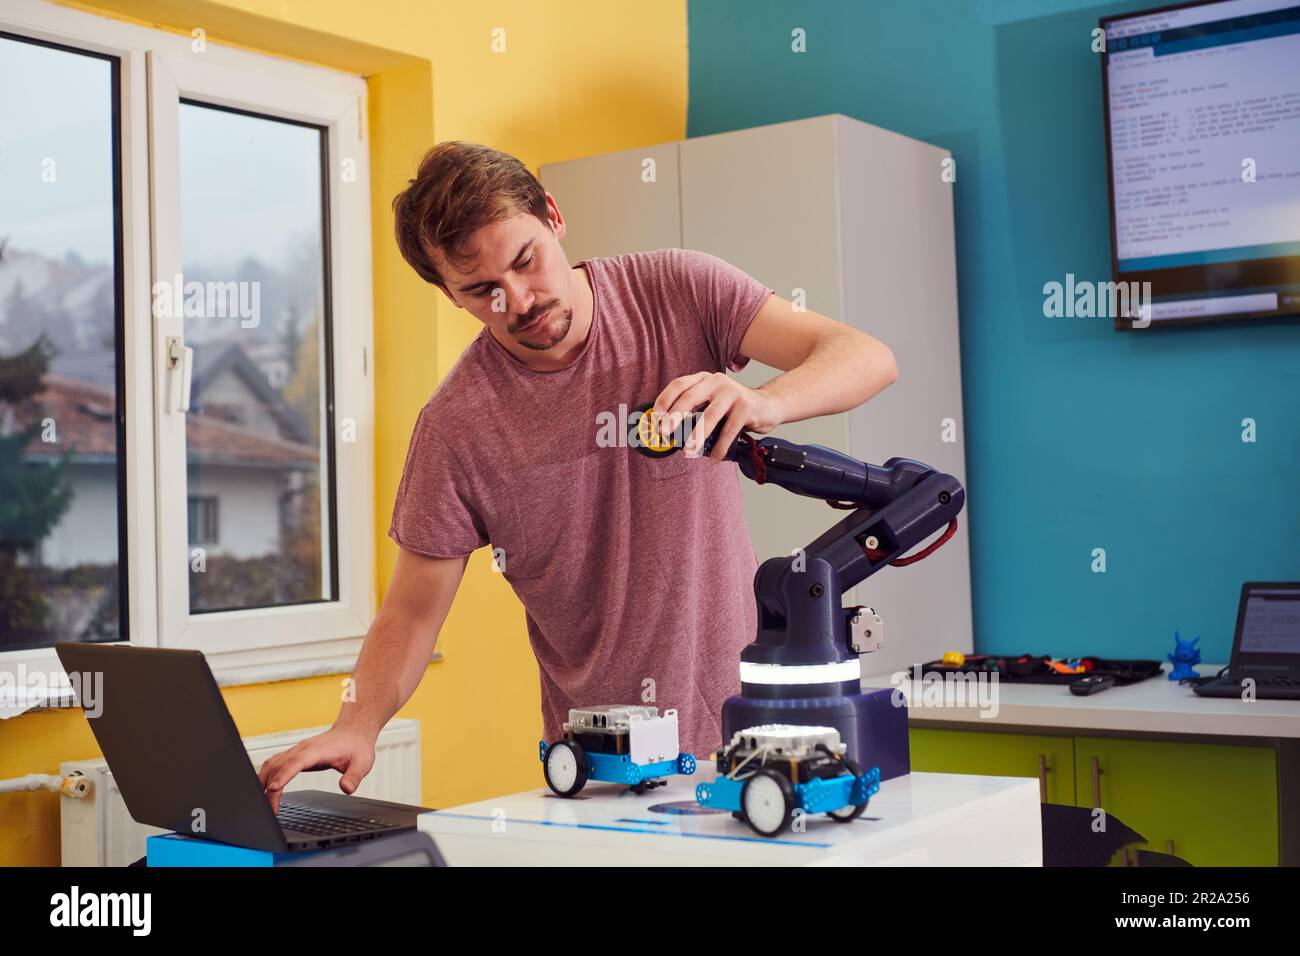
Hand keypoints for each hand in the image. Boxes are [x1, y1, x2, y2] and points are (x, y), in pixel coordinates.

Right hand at [256, 724, 376, 813]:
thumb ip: (354, 776)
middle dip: (270, 788)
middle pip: (279, 766)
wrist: (353, 731)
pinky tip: (265, 791)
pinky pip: (274, 764)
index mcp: (317, 750)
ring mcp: (296, 751)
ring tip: (264, 805)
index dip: (284, 775)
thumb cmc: (356, 745)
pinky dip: (266, 777)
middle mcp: (302, 749)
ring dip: (263, 782)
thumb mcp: (363, 762)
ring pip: (272, 764)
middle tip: (271, 811)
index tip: (274, 789)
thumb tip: (346, 789)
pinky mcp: (294, 755)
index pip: (296, 762)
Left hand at [652, 371, 783, 463]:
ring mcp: (733, 393)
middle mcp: (717, 382)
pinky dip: (720, 447)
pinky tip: (713, 458)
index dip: (665, 400)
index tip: (655, 418)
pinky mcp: (746, 407)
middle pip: (691, 396)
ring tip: (688, 451)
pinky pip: (729, 430)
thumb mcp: (711, 403)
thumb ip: (693, 411)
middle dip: (675, 416)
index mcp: (704, 379)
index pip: (679, 384)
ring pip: (710, 414)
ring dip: (697, 435)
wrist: (768, 406)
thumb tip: (667, 430)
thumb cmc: (733, 407)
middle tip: (664, 433)